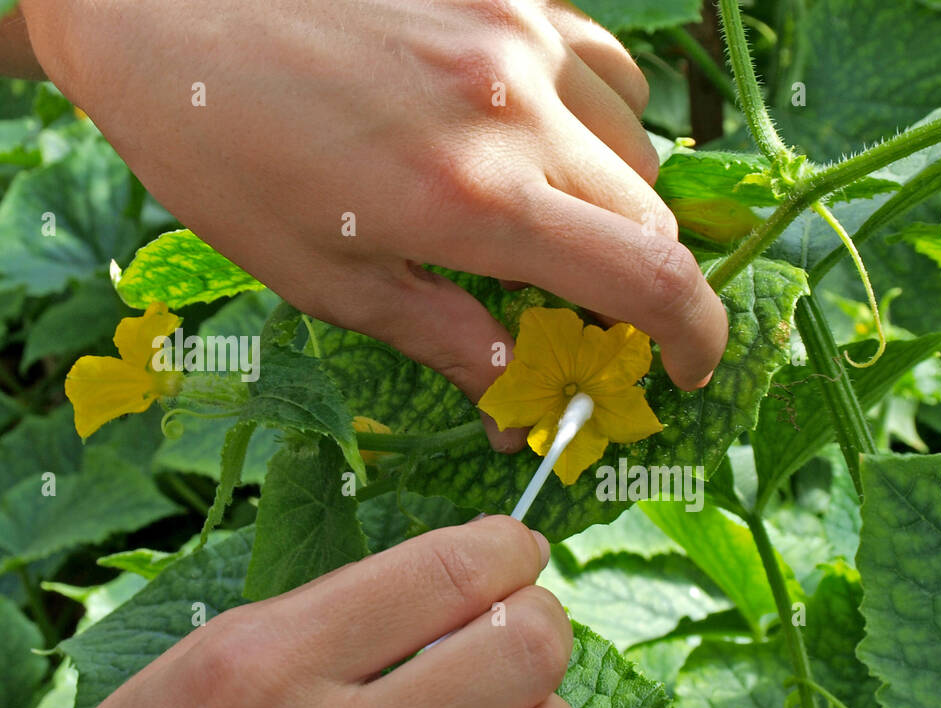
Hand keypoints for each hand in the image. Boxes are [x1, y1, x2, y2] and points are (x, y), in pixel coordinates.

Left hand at [21, 0, 730, 448]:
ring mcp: (519, 35)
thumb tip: (519, 411)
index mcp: (479, 203)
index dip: (695, 337)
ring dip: (616, 196)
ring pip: (638, 136)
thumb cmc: (220, 149)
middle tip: (583, 301)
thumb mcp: (326, 278)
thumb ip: (446, 340)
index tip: (685, 368)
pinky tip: (536, 129)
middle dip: (637, 277)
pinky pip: (598, 62)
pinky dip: (595, 113)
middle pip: (654, 215)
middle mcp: (520, 112)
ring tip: (546, 211)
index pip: (652, 281)